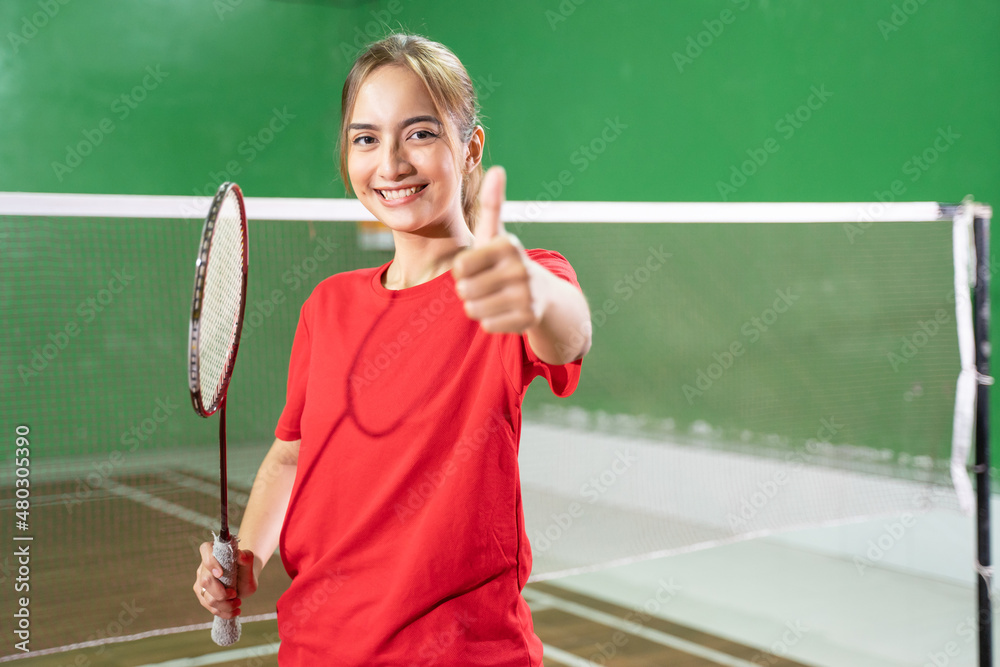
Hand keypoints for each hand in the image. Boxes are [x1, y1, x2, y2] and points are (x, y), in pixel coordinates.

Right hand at [193, 541, 256, 619]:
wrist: (244, 579)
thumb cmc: (245, 569)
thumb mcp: (250, 564)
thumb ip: (247, 558)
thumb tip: (241, 555)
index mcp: (213, 551)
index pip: (205, 550)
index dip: (210, 562)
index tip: (220, 574)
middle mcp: (204, 567)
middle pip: (206, 581)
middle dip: (222, 593)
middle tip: (235, 595)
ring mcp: (200, 582)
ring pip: (207, 598)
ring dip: (225, 605)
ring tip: (238, 603)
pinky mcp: (202, 595)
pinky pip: (209, 607)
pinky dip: (224, 612)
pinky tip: (235, 611)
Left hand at [452, 166, 545, 332]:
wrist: (544, 295)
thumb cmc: (507, 261)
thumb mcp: (497, 234)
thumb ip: (492, 204)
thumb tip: (497, 169)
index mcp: (508, 245)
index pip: (459, 267)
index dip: (462, 270)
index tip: (479, 266)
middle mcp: (520, 269)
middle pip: (464, 290)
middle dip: (468, 290)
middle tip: (486, 285)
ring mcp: (527, 295)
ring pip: (473, 310)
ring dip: (477, 307)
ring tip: (493, 297)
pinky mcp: (528, 319)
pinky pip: (488, 325)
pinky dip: (490, 321)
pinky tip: (504, 311)